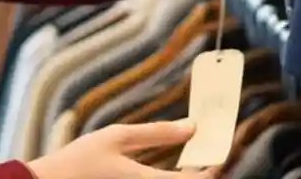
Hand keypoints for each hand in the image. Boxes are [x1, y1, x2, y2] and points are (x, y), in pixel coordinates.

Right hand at [25, 120, 215, 178]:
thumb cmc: (79, 162)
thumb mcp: (117, 137)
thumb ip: (157, 133)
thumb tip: (191, 126)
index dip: (213, 168)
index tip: (221, 151)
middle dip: (201, 173)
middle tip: (207, 152)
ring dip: (185, 178)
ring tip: (189, 158)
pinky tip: (168, 168)